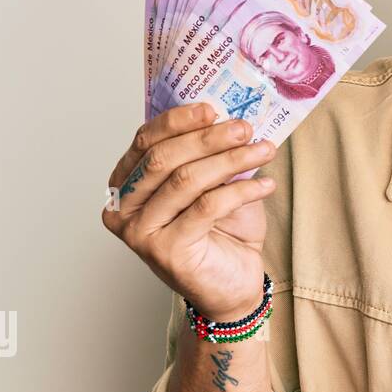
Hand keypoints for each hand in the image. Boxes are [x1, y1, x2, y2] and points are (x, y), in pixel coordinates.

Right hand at [103, 103, 278, 322]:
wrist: (232, 284)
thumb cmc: (220, 231)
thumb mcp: (214, 183)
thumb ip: (209, 154)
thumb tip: (231, 115)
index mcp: (127, 185)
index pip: (145, 142)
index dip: (177, 121)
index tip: (212, 108)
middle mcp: (124, 209)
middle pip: (164, 158)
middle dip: (209, 138)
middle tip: (245, 127)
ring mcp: (141, 232)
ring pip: (186, 180)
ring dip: (232, 159)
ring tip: (265, 150)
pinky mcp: (167, 250)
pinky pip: (207, 206)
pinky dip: (242, 190)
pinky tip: (266, 184)